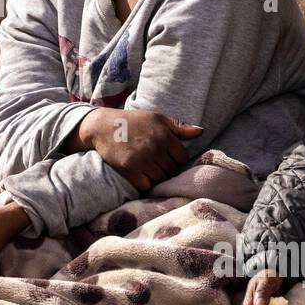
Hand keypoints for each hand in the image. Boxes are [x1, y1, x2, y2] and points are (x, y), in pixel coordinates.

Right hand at [72, 108, 202, 190]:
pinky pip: (146, 185)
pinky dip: (146, 184)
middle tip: (159, 166)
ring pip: (160, 179)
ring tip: (152, 171)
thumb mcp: (157, 119)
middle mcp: (155, 148)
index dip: (177, 160)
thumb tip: (201, 132)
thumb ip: (179, 127)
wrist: (103, 126)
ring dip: (158, 178)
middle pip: (172, 170)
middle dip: (168, 169)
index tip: (169, 158)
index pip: (182, 158)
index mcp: (164, 135)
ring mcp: (142, 160)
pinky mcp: (129, 169)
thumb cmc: (133, 121)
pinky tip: (142, 177)